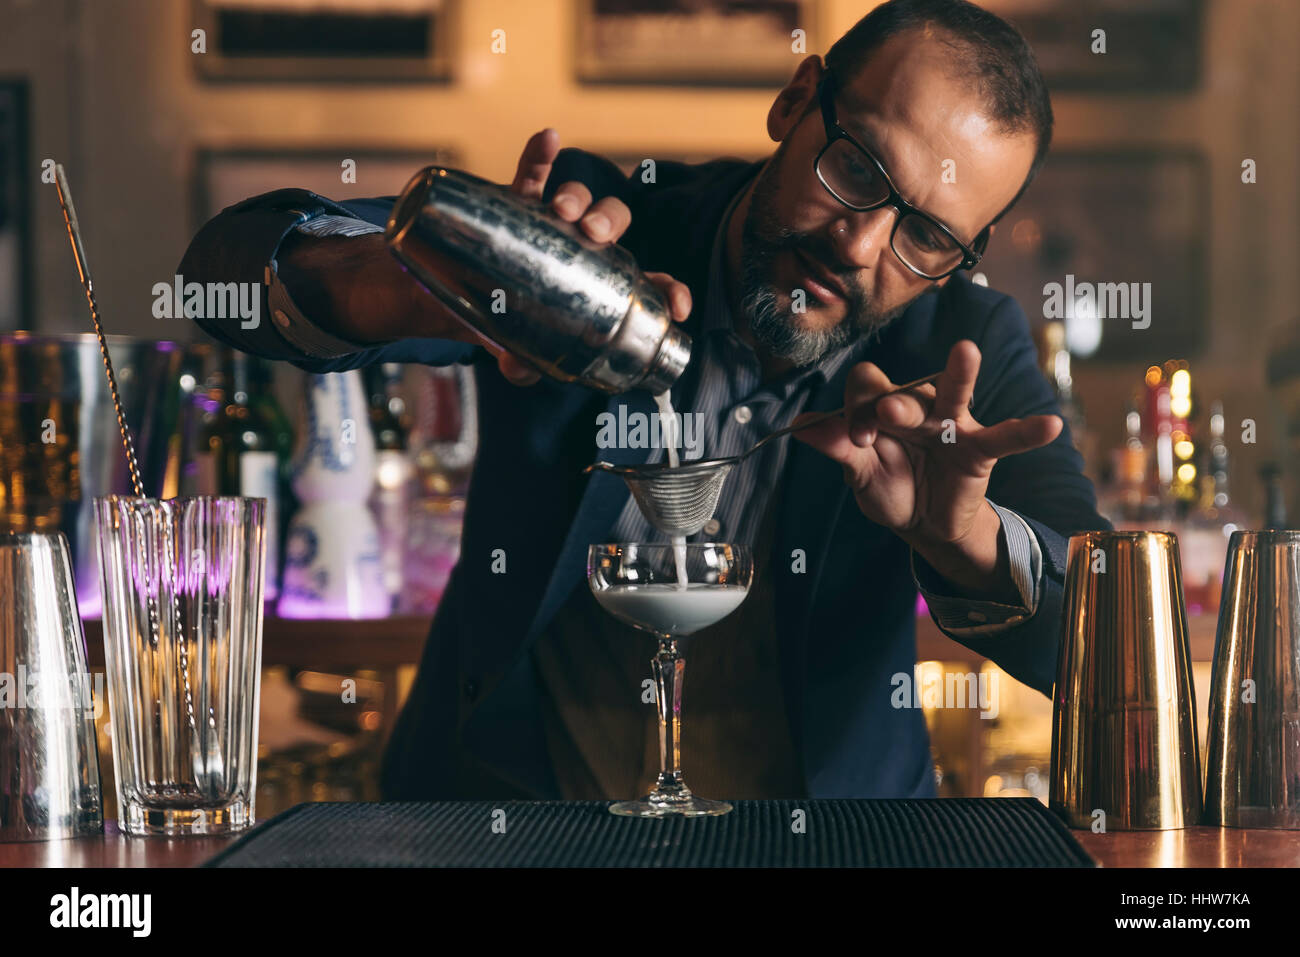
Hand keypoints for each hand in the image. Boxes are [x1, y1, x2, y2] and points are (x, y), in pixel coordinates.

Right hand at [487, 128, 691, 385]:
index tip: (679, 306)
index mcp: (603, 283)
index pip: (646, 282)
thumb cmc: (514, 320)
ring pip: (578, 198)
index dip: (668, 290)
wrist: (470, 293)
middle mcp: (584, 246)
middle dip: (610, 222)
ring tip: (562, 208)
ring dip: (577, 197)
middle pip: (612, 224)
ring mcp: (552, 221)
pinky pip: (531, 174)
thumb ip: (522, 360)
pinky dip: (539, 155)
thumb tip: (517, 370)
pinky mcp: (518, 202)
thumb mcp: (522, 346)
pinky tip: (547, 138)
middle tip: (595, 235)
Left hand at [791, 340, 1061, 590]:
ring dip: (956, 376)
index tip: (857, 441)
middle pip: (906, 388)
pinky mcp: (980, 448)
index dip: (857, 409)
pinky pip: (1005, 437)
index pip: (868, 387)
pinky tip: (1051, 425)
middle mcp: (918, 406)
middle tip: (886, 418)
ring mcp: (952, 424)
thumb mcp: (859, 474)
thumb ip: (837, 448)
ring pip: (953, 394)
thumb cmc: (891, 488)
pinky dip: (1027, 431)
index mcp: (883, 407)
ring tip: (965, 352)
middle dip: (894, 403)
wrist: (925, 525)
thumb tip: (797, 425)